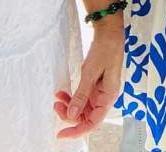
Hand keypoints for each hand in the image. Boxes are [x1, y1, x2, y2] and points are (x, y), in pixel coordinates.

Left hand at [53, 16, 122, 137]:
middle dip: (69, 116)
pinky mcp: (94, 85)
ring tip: (58, 98)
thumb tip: (71, 116)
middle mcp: (105, 97)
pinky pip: (81, 98)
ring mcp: (100, 91)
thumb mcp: (90, 72)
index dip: (77, 131)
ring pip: (82, 108)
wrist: (109, 31)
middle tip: (56, 107)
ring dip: (69, 106)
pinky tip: (62, 92)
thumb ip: (81, 95)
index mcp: (109, 96)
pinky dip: (71, 97)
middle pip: (86, 117)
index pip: (93, 122)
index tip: (61, 134)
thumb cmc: (105, 49)